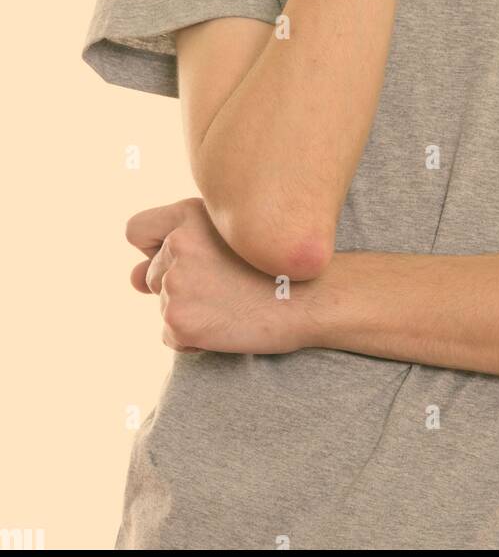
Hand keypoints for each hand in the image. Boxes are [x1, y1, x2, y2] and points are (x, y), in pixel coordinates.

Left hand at [125, 196, 319, 354]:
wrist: (310, 298)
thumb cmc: (277, 265)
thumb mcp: (233, 233)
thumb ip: (179, 245)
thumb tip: (130, 277)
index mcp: (187, 216)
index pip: (137, 230)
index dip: (153, 248)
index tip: (182, 260)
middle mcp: (176, 245)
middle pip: (150, 276)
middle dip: (179, 287)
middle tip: (225, 288)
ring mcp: (175, 283)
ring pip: (163, 307)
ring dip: (190, 313)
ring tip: (232, 305)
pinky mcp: (178, 321)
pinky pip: (172, 337)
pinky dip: (195, 340)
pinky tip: (228, 325)